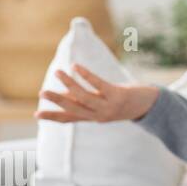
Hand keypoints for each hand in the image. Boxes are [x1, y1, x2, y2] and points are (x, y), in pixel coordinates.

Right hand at [34, 63, 159, 123]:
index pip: (69, 119)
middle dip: (57, 101)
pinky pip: (99, 84)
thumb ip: (85, 101)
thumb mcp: (103, 103)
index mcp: (93, 117)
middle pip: (74, 108)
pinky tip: (76, 67)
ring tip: (58, 72)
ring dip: (69, 84)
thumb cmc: (123, 102)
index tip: (35, 115)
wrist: (151, 105)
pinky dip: (86, 75)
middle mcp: (99, 115)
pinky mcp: (118, 95)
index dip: (53, 117)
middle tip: (42, 93)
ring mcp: (109, 106)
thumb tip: (65, 94)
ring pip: (84, 96)